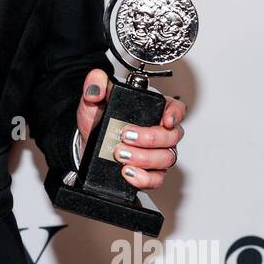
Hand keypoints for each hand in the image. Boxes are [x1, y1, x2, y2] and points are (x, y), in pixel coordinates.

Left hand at [76, 68, 186, 190]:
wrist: (87, 143)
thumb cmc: (98, 120)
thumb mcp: (93, 99)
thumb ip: (95, 85)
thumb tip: (96, 87)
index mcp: (153, 111)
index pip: (176, 109)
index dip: (176, 114)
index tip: (166, 119)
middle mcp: (160, 133)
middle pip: (172, 136)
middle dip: (150, 138)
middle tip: (126, 136)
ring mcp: (157, 154)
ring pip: (166, 158)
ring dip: (143, 158)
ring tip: (120, 155)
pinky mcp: (149, 173)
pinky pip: (156, 179)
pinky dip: (143, 178)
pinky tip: (128, 172)